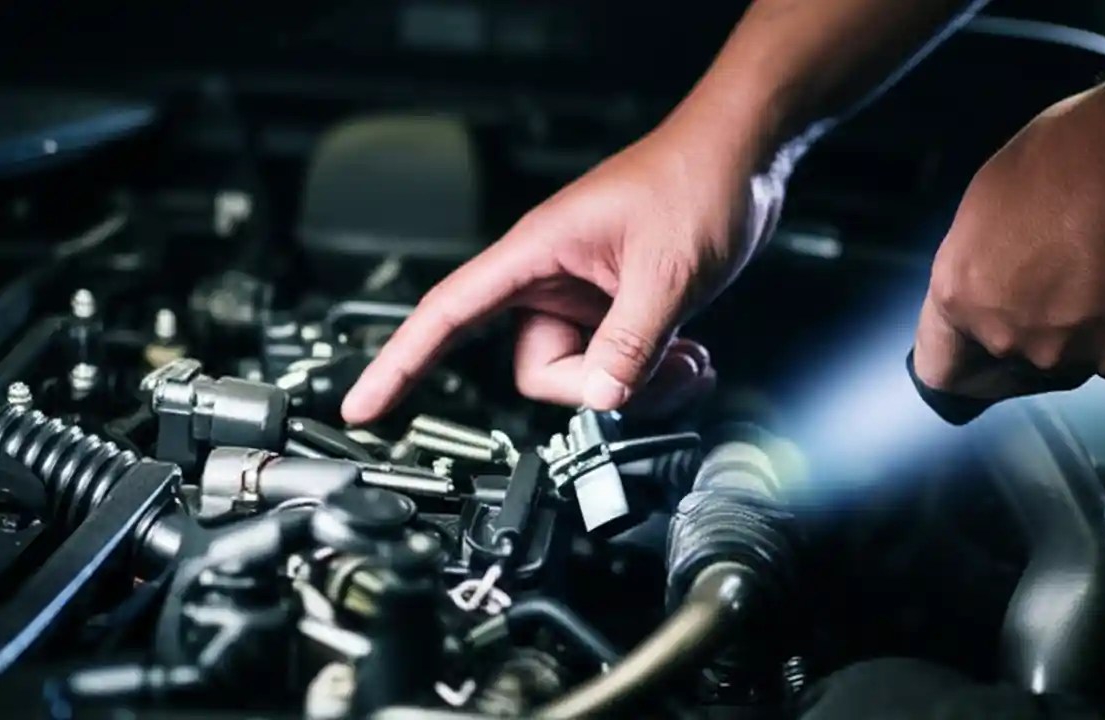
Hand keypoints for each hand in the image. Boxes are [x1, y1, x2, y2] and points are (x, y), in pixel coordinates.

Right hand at [341, 114, 787, 423]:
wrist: (741, 160)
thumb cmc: (693, 180)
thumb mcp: (666, 268)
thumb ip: (631, 341)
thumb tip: (601, 398)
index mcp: (535, 254)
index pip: (446, 313)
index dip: (399, 363)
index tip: (363, 408)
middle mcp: (551, 280)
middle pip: (541, 371)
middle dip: (600, 385)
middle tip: (658, 364)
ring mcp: (585, 298)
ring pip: (587, 377)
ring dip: (642, 382)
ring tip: (687, 355)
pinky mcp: (617, 310)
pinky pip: (618, 366)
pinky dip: (656, 373)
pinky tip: (690, 352)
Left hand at [912, 89, 1104, 404]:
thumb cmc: (1076, 156)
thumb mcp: (996, 195)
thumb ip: (988, 255)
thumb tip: (999, 265)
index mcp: (961, 294)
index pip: (943, 368)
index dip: (966, 360)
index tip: (983, 352)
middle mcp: (1008, 337)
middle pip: (1021, 359)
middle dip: (1044, 329)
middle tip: (1076, 275)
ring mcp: (1073, 356)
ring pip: (1082, 357)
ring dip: (1098, 326)